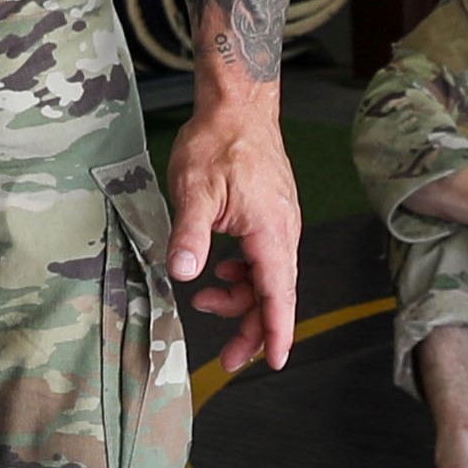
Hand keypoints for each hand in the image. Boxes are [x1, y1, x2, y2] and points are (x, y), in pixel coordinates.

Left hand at [167, 94, 304, 376]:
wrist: (240, 106)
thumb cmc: (219, 141)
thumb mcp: (194, 189)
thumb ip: (190, 234)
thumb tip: (184, 274)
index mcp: (270, 230)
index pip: (278, 292)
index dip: (277, 330)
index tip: (276, 360)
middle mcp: (283, 231)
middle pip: (275, 294)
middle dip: (253, 329)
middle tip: (228, 358)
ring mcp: (280, 224)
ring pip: (268, 279)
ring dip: (241, 298)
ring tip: (205, 299)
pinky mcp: (272, 217)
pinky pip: (264, 259)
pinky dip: (244, 275)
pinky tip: (220, 269)